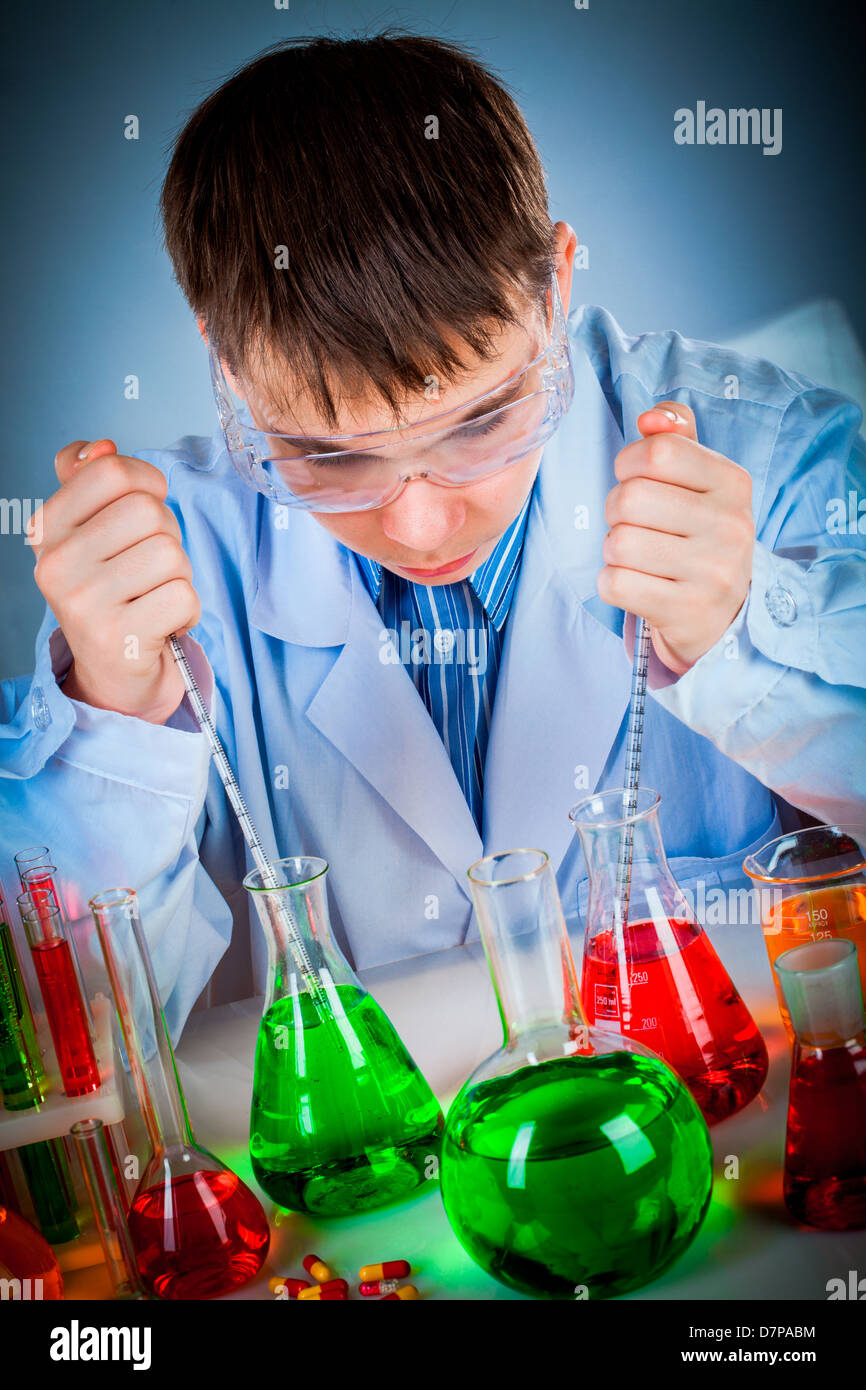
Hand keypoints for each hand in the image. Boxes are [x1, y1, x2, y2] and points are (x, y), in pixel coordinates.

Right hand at [31, 439, 199, 722]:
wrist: (113, 671)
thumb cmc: (112, 592)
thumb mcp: (89, 531)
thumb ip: (89, 479)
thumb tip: (101, 446)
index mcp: (48, 528)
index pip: (112, 470)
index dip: (147, 482)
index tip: (145, 507)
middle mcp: (57, 564)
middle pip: (149, 512)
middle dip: (167, 536)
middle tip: (151, 567)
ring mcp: (85, 604)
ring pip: (171, 554)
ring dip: (179, 575)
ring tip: (155, 595)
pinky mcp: (120, 639)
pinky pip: (184, 597)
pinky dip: (187, 611)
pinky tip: (165, 622)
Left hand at [598, 403, 753, 675]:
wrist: (725, 612)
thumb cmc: (699, 533)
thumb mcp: (700, 480)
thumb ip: (675, 437)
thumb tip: (649, 419)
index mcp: (733, 482)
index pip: (658, 451)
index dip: (629, 462)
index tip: (634, 478)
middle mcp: (730, 525)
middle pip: (630, 498)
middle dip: (615, 508)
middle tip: (632, 522)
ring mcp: (712, 572)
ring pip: (618, 543)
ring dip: (613, 548)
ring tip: (637, 554)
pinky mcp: (687, 611)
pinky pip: (615, 584)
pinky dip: (612, 582)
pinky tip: (636, 582)